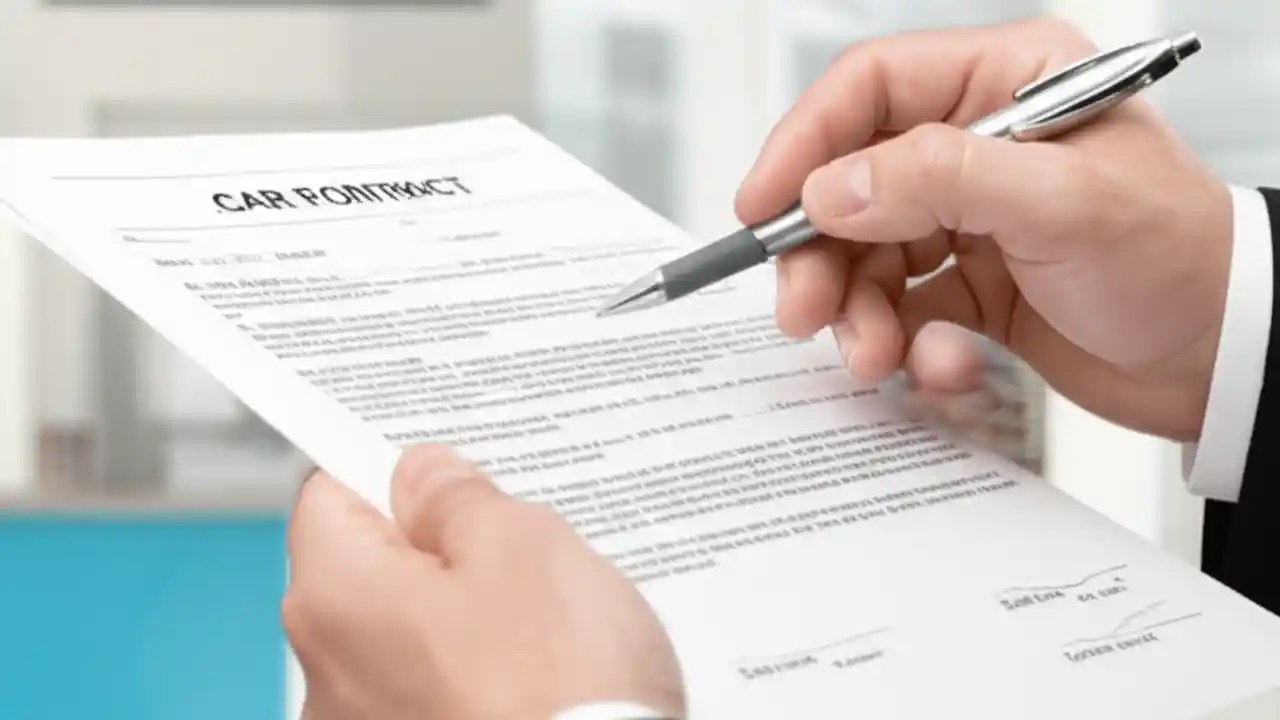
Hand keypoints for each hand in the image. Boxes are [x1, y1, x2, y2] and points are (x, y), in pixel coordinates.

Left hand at [283, 445, 684, 719]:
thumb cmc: (561, 693)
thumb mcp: (525, 547)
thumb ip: (460, 499)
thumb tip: (426, 478)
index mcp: (336, 601)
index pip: (331, 495)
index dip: (393, 472)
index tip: (447, 472)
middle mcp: (328, 678)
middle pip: (374, 571)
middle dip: (444, 550)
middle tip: (524, 551)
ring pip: (413, 636)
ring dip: (468, 619)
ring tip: (548, 629)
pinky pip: (438, 693)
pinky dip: (480, 678)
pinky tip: (543, 682)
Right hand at [736, 17, 1231, 441]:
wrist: (1222, 357)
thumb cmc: (1175, 259)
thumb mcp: (1061, 204)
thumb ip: (937, 180)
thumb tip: (829, 190)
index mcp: (1005, 83)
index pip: (869, 89)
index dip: (804, 144)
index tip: (762, 208)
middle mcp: (977, 143)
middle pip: (850, 182)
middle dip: (821, 254)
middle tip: (804, 311)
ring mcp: (969, 215)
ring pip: (865, 253)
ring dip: (858, 312)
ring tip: (876, 357)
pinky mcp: (968, 281)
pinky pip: (901, 308)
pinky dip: (906, 344)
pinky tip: (943, 367)